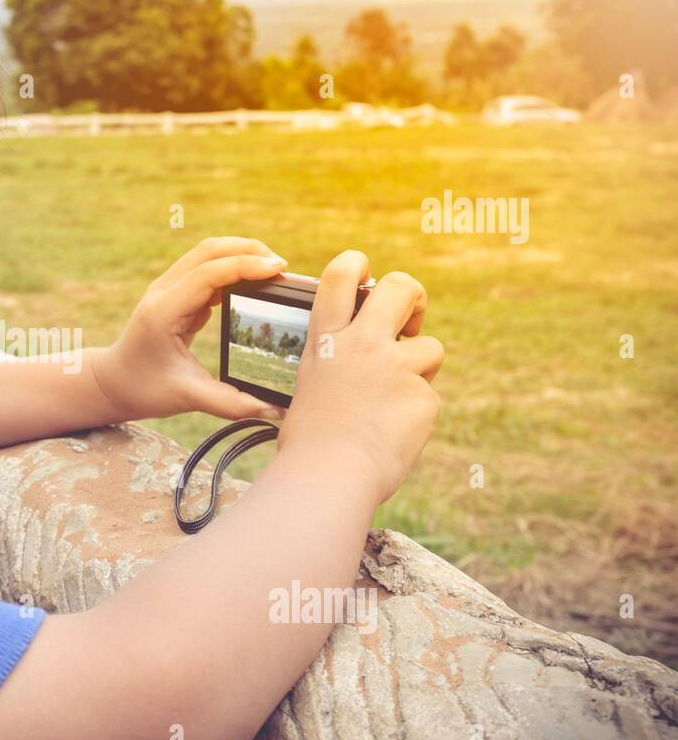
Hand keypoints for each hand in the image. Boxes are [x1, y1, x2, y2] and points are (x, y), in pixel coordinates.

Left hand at [89, 237, 289, 421]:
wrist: (111, 383)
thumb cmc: (143, 390)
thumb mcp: (188, 398)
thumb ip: (232, 403)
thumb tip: (275, 410)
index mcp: (163, 311)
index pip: (208, 274)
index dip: (246, 266)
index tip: (279, 268)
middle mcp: (163, 292)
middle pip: (208, 251)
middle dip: (248, 250)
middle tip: (283, 266)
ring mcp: (166, 289)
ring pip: (206, 255)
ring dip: (240, 254)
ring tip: (274, 270)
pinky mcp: (175, 294)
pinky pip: (205, 270)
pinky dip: (231, 269)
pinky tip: (254, 283)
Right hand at [277, 250, 443, 503]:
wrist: (328, 475)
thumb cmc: (308, 443)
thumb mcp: (309, 389)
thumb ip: (333, 368)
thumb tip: (347, 372)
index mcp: (327, 340)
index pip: (340, 277)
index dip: (356, 264)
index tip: (364, 270)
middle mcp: (363, 344)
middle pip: (402, 287)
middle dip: (413, 295)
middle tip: (410, 318)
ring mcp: (396, 367)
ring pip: (431, 347)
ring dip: (420, 368)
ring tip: (395, 401)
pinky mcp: (423, 396)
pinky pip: (429, 396)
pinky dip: (416, 413)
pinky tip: (393, 432)